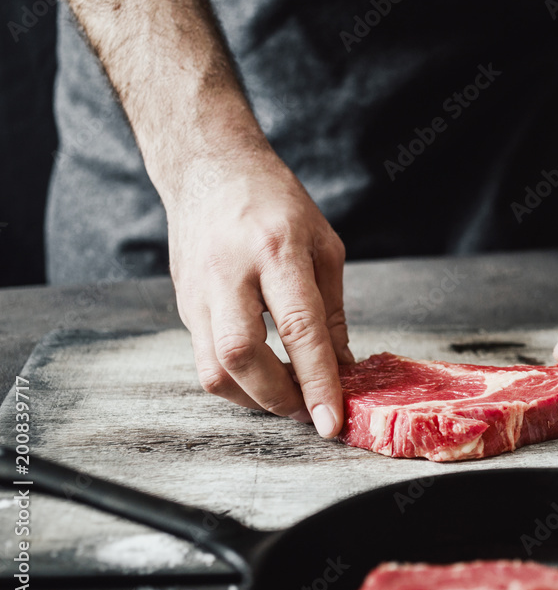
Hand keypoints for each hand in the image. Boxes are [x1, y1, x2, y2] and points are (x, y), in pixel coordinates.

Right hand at [167, 151, 352, 436]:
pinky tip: (264, 380)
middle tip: (311, 413)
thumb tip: (341, 368)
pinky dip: (237, 383)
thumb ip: (331, 312)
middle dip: (279, 399)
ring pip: (214, 370)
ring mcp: (199, 292)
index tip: (332, 421)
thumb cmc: (275, 201)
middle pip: (242, 356)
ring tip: (290, 400)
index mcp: (275, 250)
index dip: (317, 381)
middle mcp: (230, 273)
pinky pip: (205, 361)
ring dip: (254, 399)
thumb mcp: (323, 245)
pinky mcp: (185, 307)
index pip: (299, 328)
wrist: (210, 168)